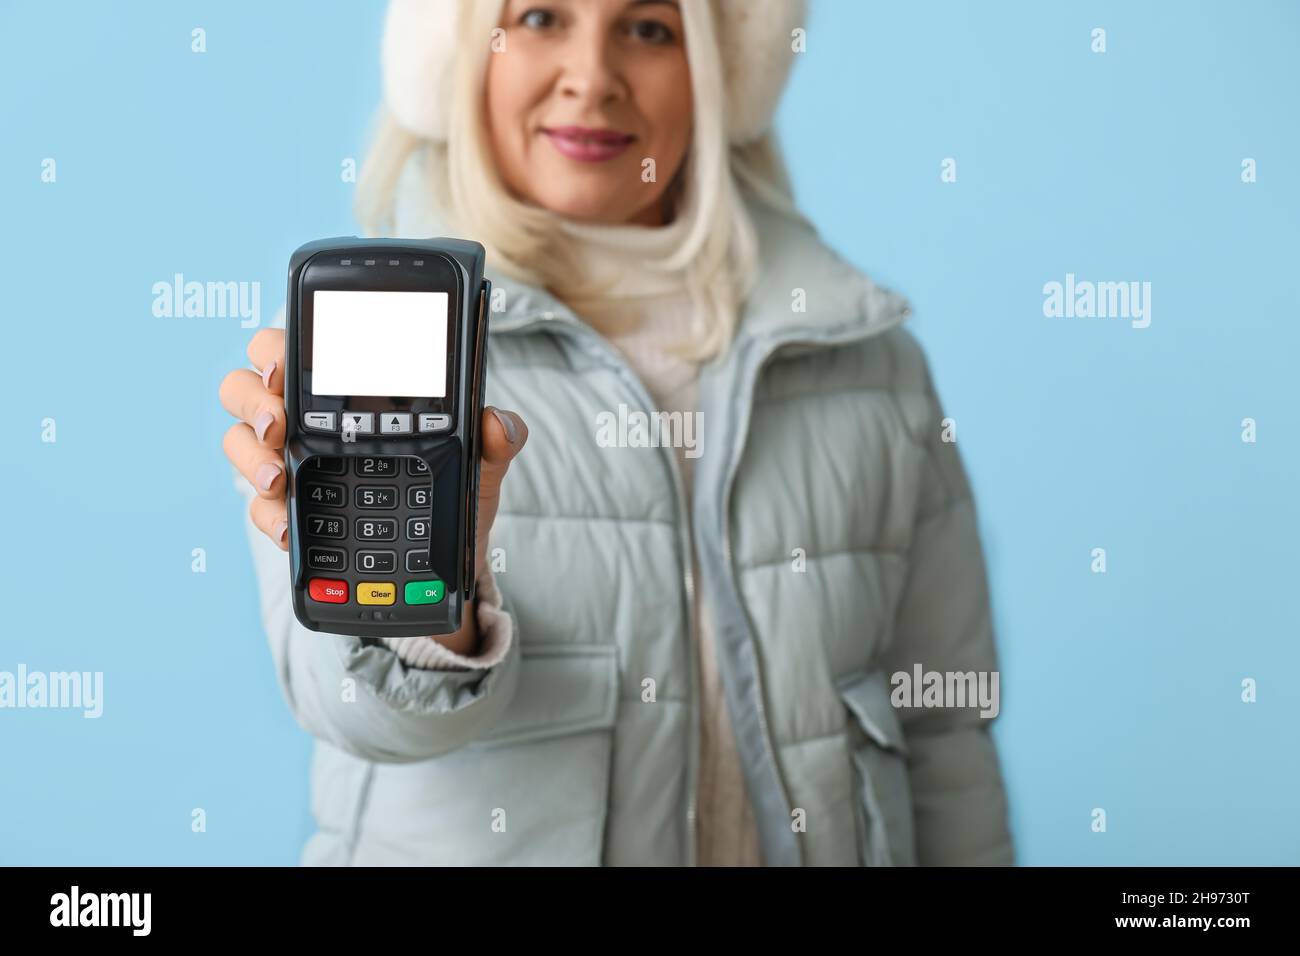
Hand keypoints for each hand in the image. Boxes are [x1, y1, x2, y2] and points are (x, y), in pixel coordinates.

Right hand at [219, 329, 527, 651]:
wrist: (443, 564)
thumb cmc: (453, 492)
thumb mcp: (481, 461)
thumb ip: (496, 437)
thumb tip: (499, 423)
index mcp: (349, 392)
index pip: (295, 349)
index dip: (276, 348)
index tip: (283, 365)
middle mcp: (308, 421)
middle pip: (247, 387)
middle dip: (252, 399)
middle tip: (278, 424)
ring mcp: (292, 465)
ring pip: (239, 441)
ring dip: (249, 457)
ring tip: (278, 479)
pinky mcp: (291, 512)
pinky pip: (257, 507)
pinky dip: (267, 516)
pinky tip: (290, 528)